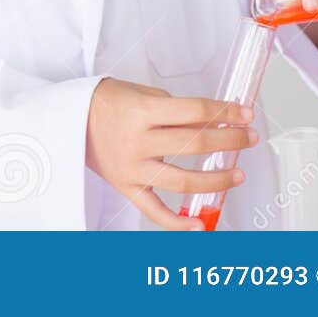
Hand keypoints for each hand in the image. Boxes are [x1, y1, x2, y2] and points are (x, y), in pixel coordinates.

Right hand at [84, 78, 256, 229]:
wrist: (68, 119)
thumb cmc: (106, 102)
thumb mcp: (141, 92)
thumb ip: (173, 108)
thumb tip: (210, 121)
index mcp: (143, 111)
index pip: (195, 111)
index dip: (225, 111)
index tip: (244, 112)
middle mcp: (138, 141)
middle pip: (196, 143)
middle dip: (230, 140)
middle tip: (249, 137)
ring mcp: (133, 168)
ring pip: (183, 182)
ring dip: (217, 179)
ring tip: (237, 174)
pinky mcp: (127, 187)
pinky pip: (155, 211)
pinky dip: (178, 223)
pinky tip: (201, 224)